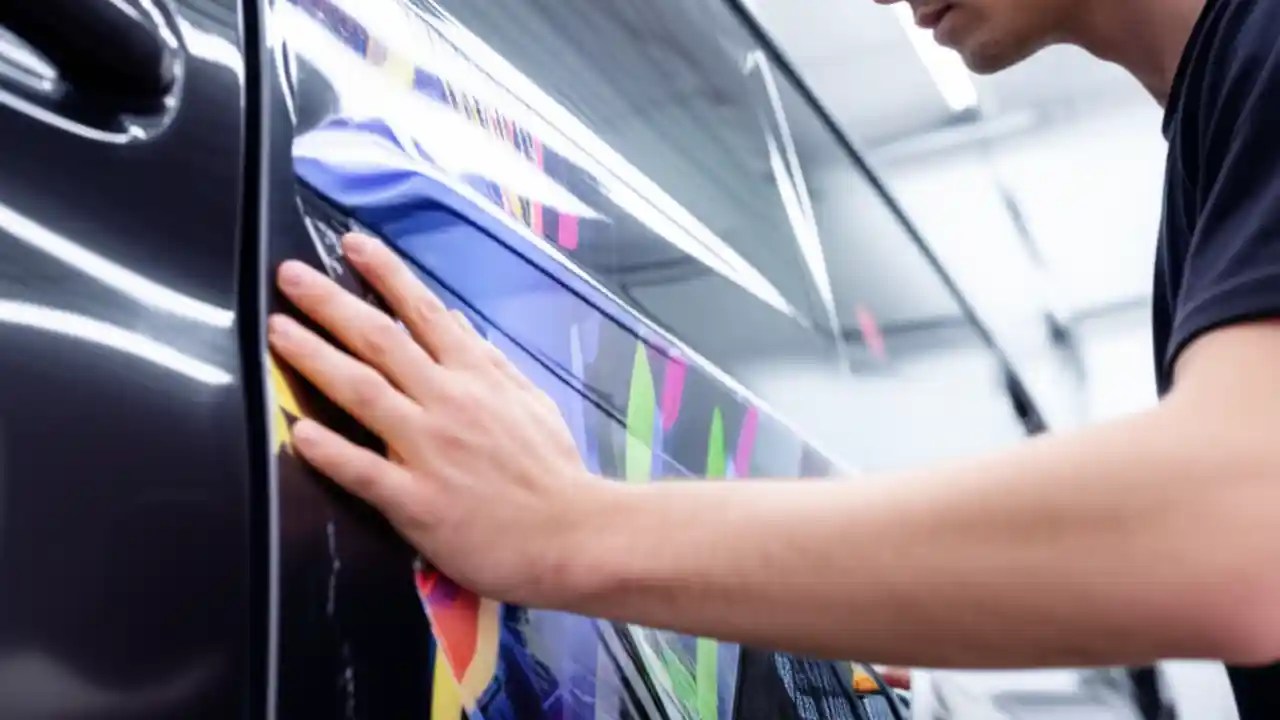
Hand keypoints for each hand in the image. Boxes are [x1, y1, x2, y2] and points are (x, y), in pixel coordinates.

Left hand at [268, 233, 601, 606]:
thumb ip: (489, 361)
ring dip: (316, 357)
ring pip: (363, 392)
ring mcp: (431, 450)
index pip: (423, 313)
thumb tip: (455, 321)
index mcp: (477, 376)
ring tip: (279, 330)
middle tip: (290, 275)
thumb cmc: (552, 471)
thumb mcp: (531, 401)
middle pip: (380, 341)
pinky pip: (365, 471)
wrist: (574, 535)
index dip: (385, 274)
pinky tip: (298, 431)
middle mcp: (448, 402)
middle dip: (331, 303)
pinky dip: (331, 450)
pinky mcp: (418, 502)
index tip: (352, 244)